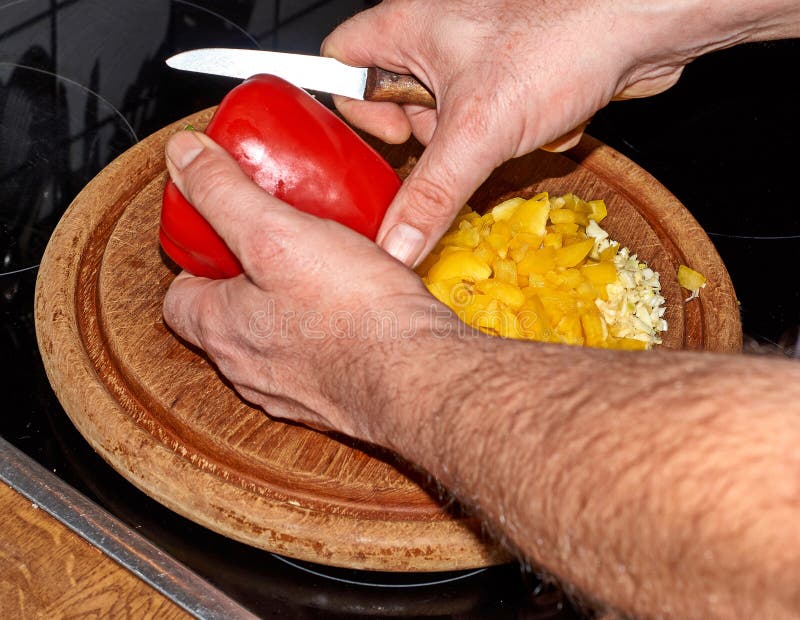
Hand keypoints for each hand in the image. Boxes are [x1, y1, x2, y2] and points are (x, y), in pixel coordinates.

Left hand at [161, 130, 453, 443]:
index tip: (218, 234)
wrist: (417, 376)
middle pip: (226, 316)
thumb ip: (224, 192)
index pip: (178, 296)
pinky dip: (326, 331)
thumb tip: (184, 155)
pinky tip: (355, 305)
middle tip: (274, 242)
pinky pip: (317, 357)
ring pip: (273, 338)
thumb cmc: (353, 314)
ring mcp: (290, 389)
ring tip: (318, 267)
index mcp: (221, 330)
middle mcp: (248, 368)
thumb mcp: (276, 233)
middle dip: (244, 279)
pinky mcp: (332, 398)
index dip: (195, 261)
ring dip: (286, 306)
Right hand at [321, 0, 737, 266]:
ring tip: (515, 121)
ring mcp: (475, 60)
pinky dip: (515, 134)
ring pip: (450, 124)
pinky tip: (543, 117)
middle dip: (436, 135)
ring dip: (484, 140)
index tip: (392, 137)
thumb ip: (430, 196)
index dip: (357, 108)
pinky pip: (491, 126)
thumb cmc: (560, 42)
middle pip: (399, 105)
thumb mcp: (478, 132)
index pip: (341, 63)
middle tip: (461, 136)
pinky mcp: (511, 80)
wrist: (642, 27)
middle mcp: (435, 38)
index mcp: (405, 27)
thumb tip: (394, 246)